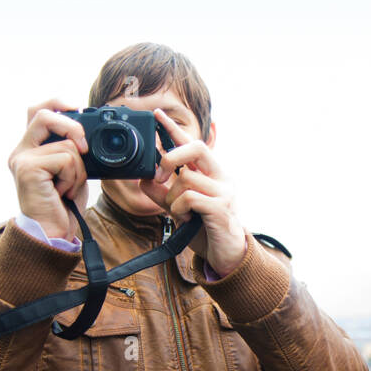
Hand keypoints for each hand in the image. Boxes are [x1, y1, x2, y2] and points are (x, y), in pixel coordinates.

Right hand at [8, 100, 89, 240]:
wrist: (53, 232)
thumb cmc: (63, 204)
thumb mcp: (71, 170)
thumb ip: (71, 148)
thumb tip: (86, 133)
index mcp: (31, 148)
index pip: (38, 111)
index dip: (58, 104)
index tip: (79, 109)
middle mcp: (21, 151)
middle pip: (43, 114)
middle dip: (72, 126)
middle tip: (85, 148)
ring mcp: (21, 159)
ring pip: (66, 145)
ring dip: (78, 169)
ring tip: (67, 187)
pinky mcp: (27, 169)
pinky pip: (65, 159)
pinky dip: (73, 177)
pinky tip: (63, 192)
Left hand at [140, 108, 246, 274]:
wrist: (225, 256)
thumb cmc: (204, 230)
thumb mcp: (178, 208)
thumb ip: (162, 193)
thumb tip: (145, 178)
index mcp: (211, 173)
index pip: (192, 144)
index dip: (174, 129)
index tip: (157, 115)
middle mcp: (221, 177)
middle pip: (195, 148)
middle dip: (171, 158)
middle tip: (159, 176)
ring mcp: (224, 190)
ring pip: (186, 178)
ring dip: (173, 198)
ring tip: (180, 213)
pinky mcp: (222, 206)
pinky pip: (189, 197)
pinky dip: (180, 208)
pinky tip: (186, 219)